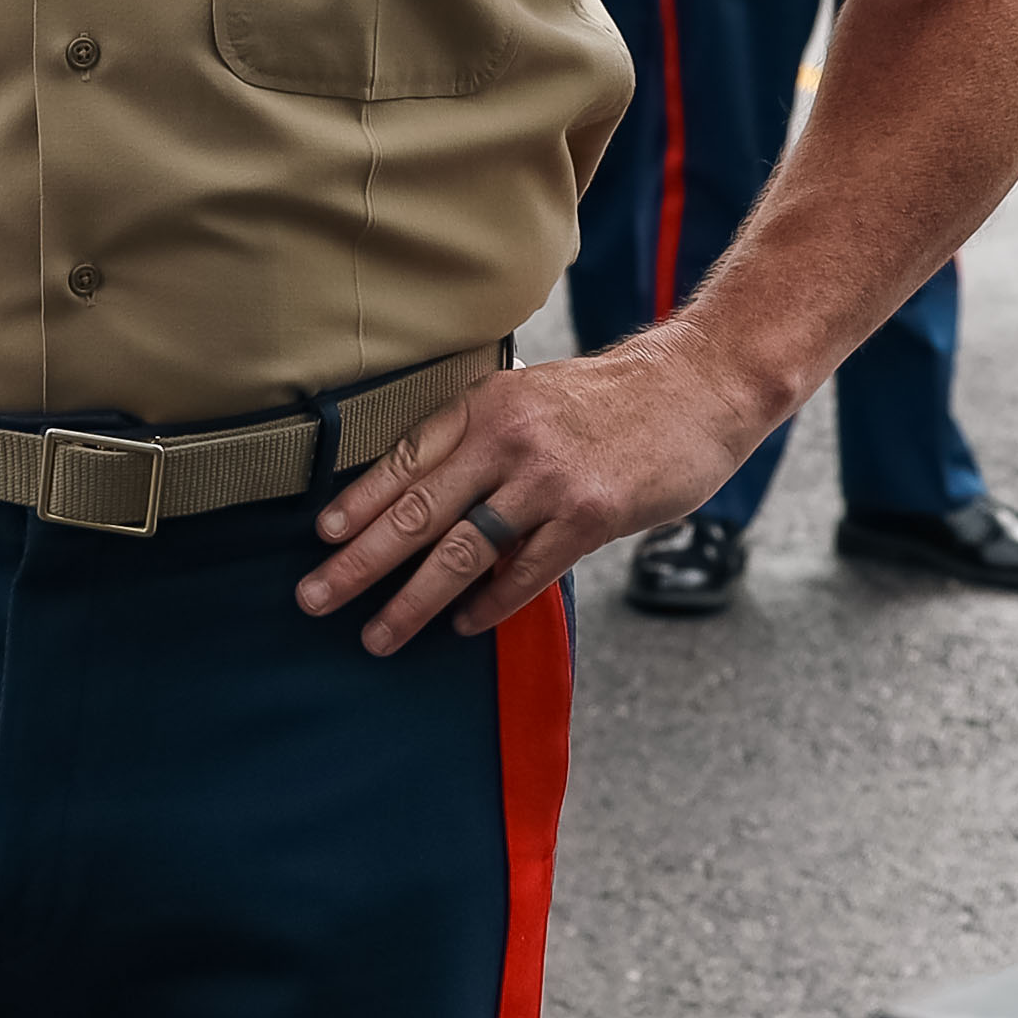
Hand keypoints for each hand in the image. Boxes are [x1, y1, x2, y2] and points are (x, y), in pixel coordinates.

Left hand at [301, 340, 768, 654]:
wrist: (702, 384)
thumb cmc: (614, 399)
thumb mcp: (534, 396)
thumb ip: (484, 438)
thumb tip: (427, 494)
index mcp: (486, 405)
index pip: (406, 458)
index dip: (360, 501)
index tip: (322, 536)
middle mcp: (508, 439)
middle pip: (417, 511)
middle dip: (359, 561)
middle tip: (315, 598)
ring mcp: (549, 479)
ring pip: (462, 551)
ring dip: (413, 600)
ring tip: (379, 634)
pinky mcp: (591, 515)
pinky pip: (525, 571)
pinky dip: (490, 603)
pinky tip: (464, 624)